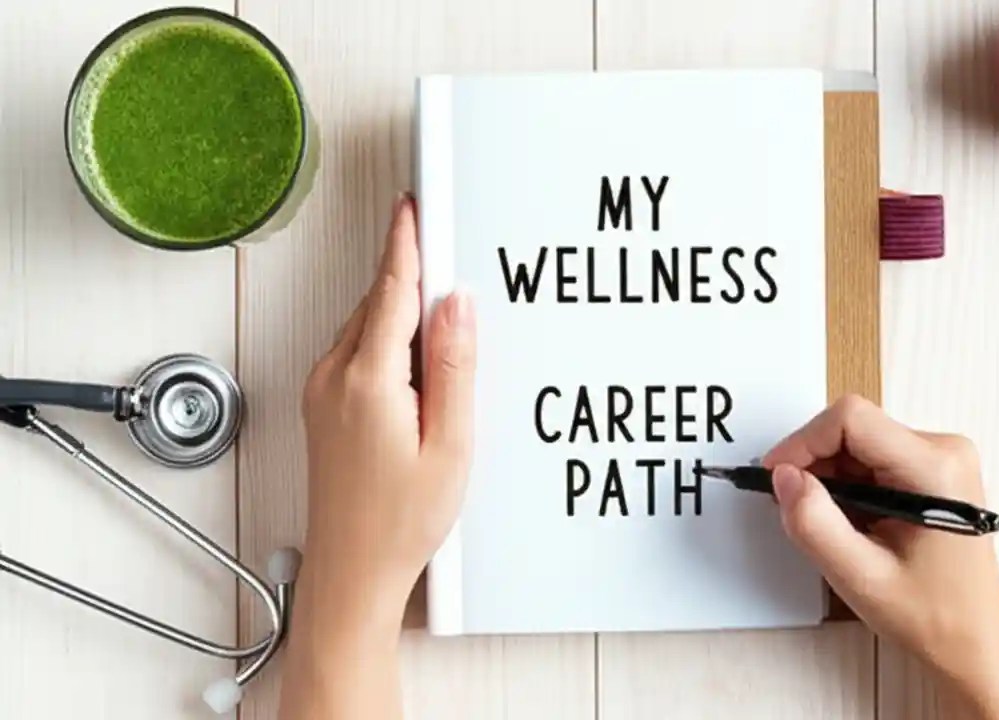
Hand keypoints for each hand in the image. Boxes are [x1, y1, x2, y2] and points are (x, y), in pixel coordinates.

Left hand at [300, 193, 475, 605]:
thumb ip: (453, 366)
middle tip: (454, 277)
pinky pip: (356, 353)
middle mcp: (333, 377)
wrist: (351, 573)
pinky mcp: (322, 408)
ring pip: (367, 328)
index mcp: (367, 379)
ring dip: (402, 318)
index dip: (406, 243)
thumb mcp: (450, 443)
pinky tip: (415, 375)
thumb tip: (457, 303)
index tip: (413, 206)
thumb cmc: (400, 522)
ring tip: (443, 349)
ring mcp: (322, 392)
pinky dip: (387, 345)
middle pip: (378, 304)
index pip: (391, 290)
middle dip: (414, 284)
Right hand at [764, 395, 998, 719]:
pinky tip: (851, 523)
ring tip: (831, 526)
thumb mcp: (860, 576)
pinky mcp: (933, 469)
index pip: (852, 419)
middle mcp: (946, 450)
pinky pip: (873, 457)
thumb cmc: (931, 615)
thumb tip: (783, 477)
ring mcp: (942, 457)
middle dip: (814, 463)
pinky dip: (848, 484)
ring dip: (830, 478)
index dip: (803, 442)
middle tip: (796, 509)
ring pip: (859, 441)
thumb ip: (814, 524)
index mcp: (936, 469)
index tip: (777, 477)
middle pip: (854, 428)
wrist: (974, 641)